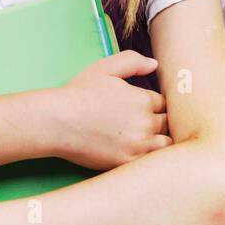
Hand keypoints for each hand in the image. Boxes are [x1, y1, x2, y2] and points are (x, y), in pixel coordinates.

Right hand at [49, 50, 171, 170]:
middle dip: (158, 122)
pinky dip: (150, 157)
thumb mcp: (104, 68)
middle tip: (141, 125)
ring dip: (159, 141)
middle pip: (167, 123)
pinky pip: (152, 162)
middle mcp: (145, 121)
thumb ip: (132, 61)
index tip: (142, 109)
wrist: (57, 121)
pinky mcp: (129, 162)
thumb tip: (155, 64)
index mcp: (142, 98)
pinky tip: (138, 153)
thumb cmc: (78, 93)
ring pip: (166, 144)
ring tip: (143, 140)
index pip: (163, 103)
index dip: (154, 105)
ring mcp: (139, 144)